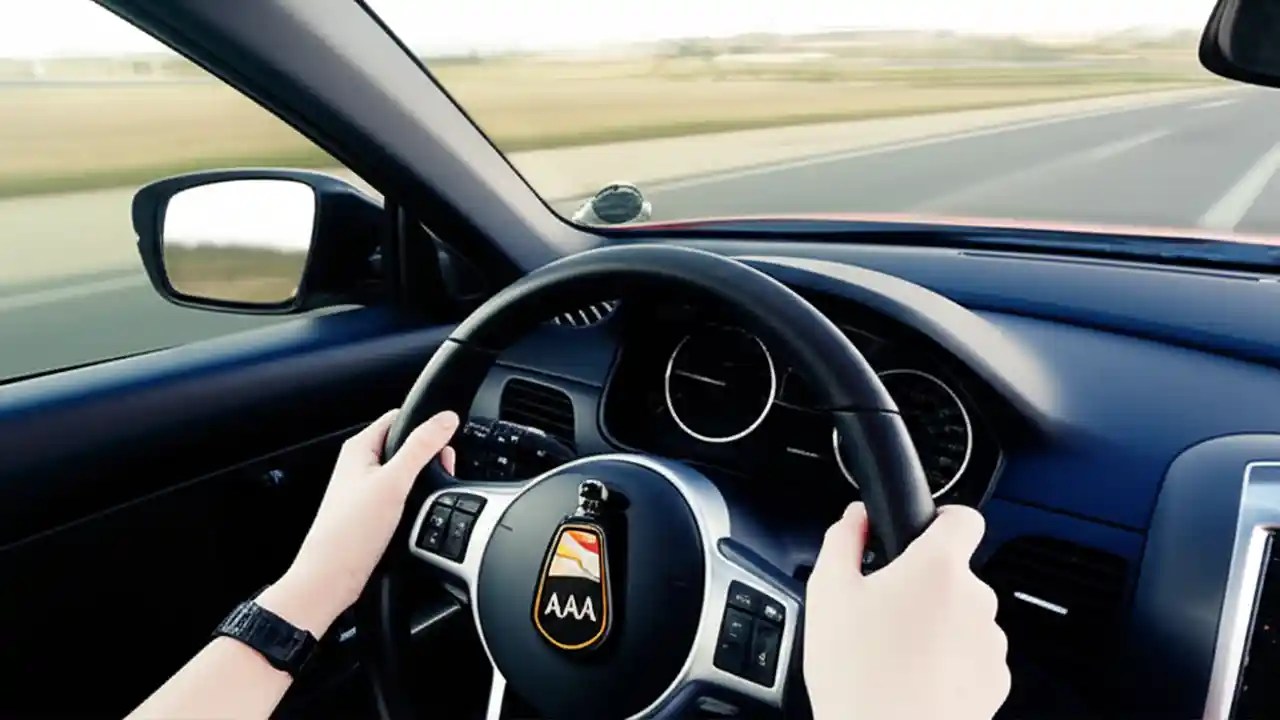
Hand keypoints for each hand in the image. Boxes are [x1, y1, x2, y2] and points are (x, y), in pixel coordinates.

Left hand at [257, 409, 458, 634]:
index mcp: (360, 448)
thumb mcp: (394, 481)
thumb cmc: (349, 532)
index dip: (425, 425)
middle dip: (429, 456)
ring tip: (427, 497)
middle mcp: (361, 466)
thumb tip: (445, 419)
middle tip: (441, 472)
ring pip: (405, 473)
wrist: (330, 577)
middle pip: (406, 445)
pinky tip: (418, 514)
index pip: (399, 417)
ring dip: (423, 480)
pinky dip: (415, 500)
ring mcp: (366, 490)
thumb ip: (421, 447)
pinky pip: (401, 496)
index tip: (444, 442)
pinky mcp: (372, 512)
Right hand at [804, 503, 1009, 719]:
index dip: (940, 521)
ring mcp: (990, 643)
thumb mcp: (827, 594)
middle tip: (884, 613)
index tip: (920, 536)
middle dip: (924, 587)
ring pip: (964, 617)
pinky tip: (915, 679)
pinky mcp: (995, 681)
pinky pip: (973, 656)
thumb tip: (855, 518)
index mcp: (937, 568)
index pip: (963, 518)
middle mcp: (975, 600)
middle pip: (955, 575)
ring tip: (895, 654)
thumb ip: (843, 540)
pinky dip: (950, 662)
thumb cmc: (856, 675)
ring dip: (939, 626)